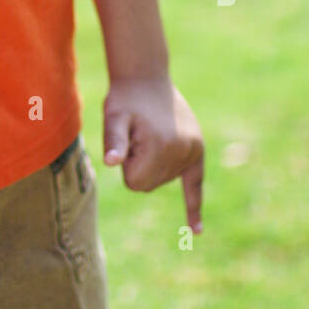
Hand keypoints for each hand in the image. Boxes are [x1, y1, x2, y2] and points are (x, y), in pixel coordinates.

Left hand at [103, 78, 203, 233]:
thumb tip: (110, 162)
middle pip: (148, 183)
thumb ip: (114, 141)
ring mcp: (193, 152)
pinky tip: (196, 232)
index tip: (127, 138)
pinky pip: (196, 185)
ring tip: (149, 131)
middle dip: (138, 163)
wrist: (146, 76)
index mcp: (161, 150)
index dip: (124, 163)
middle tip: (137, 133)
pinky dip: (194, 208)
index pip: (134, 184)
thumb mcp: (113, 117)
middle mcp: (183, 153)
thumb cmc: (124, 98)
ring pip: (162, 178)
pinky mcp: (198, 150)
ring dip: (151, 161)